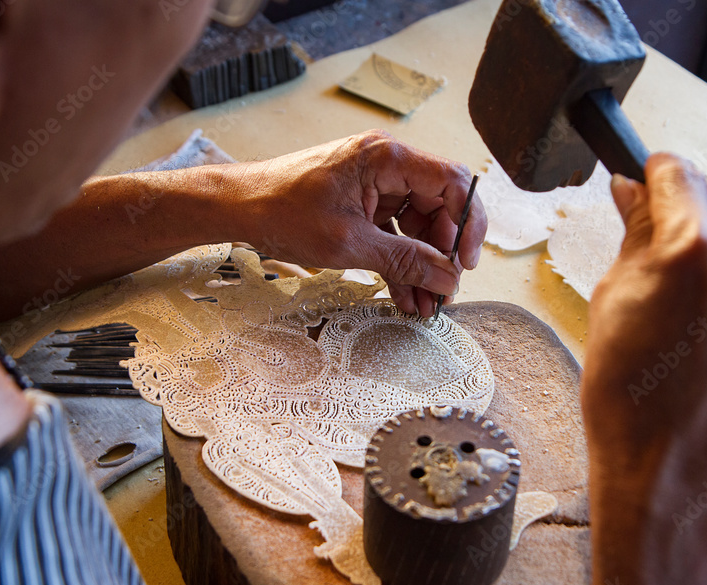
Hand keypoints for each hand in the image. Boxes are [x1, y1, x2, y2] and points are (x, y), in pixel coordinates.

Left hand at [237, 130, 485, 316]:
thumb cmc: (281, 211)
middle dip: (442, 254)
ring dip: (423, 266)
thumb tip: (447, 278)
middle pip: (439, 208)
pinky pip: (395, 233)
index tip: (465, 261)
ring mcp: (375, 185)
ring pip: (418, 226)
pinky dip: (400, 263)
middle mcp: (386, 165)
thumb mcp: (350, 244)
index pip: (452, 182)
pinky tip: (407, 296)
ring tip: (425, 304)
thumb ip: (405, 260)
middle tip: (443, 292)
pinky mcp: (363, 204)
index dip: (469, 223)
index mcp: (386, 158)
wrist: (238, 208)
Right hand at [580, 154, 706, 584]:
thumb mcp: (610, 305)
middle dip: (701, 224)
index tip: (653, 185)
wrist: (673, 477)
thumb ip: (633, 237)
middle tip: (677, 266)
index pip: (679, 174)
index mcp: (690, 251)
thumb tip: (633, 191)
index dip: (658, 177)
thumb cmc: (628, 400)